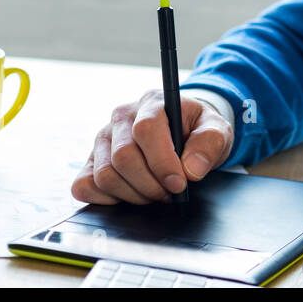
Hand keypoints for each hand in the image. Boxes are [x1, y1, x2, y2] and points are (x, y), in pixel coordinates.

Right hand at [71, 91, 233, 203]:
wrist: (186, 132)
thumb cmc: (198, 130)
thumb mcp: (217, 130)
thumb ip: (210, 143)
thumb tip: (191, 169)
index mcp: (152, 102)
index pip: (146, 130)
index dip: (162, 162)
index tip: (179, 183)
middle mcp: (122, 117)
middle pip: (123, 158)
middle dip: (150, 184)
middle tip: (170, 192)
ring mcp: (103, 139)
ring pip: (105, 175)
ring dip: (133, 194)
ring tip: (155, 192)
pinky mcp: (90, 160)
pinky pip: (84, 185)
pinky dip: (106, 199)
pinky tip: (130, 194)